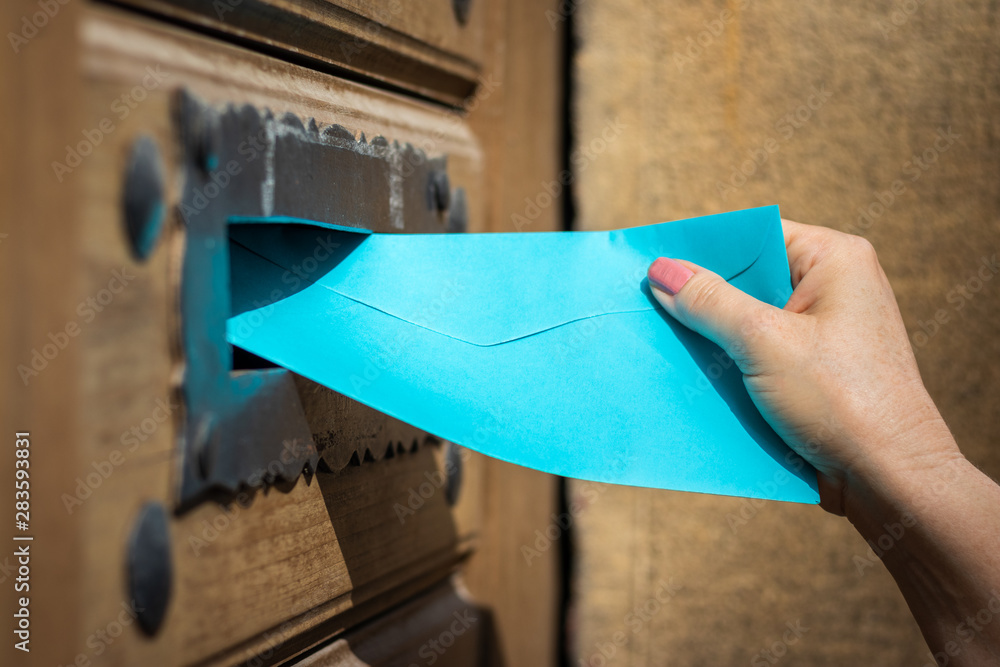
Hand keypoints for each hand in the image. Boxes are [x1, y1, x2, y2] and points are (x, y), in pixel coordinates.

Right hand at [647, 218, 960, 514]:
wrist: (891, 480)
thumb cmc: (843, 401)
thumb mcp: (764, 341)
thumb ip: (709, 302)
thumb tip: (661, 271)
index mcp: (835, 260)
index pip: (756, 236)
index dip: (705, 249)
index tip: (655, 263)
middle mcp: (835, 289)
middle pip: (749, 280)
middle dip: (703, 298)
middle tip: (650, 307)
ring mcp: (826, 332)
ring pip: (750, 321)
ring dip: (713, 338)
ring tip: (667, 345)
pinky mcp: (816, 371)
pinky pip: (760, 354)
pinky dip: (730, 366)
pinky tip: (696, 378)